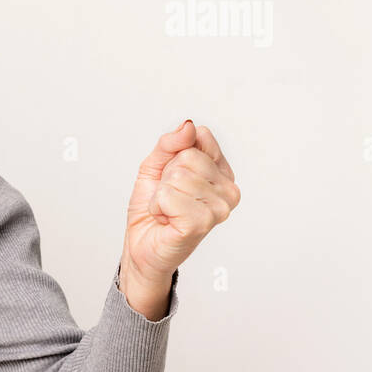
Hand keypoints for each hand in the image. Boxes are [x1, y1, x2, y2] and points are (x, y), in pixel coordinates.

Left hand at [122, 119, 240, 293]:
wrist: (142, 245)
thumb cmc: (152, 209)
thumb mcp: (155, 167)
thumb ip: (169, 144)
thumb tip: (188, 126)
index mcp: (222, 172)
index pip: (201, 137)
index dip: (174, 154)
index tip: (172, 175)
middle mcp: (228, 190)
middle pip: (188, 157)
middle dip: (166, 176)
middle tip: (168, 197)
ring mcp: (220, 208)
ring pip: (178, 176)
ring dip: (160, 194)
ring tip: (167, 210)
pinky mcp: (203, 223)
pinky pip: (169, 196)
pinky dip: (158, 206)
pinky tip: (166, 219)